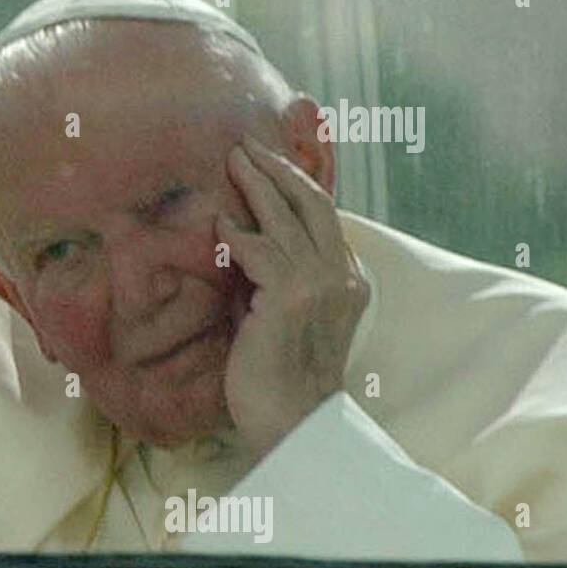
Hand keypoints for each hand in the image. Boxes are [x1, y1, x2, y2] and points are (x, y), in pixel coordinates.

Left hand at [214, 137, 370, 458]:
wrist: (293, 422)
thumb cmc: (279, 376)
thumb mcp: (280, 314)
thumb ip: (271, 278)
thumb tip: (239, 242)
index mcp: (347, 281)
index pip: (326, 218)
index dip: (301, 184)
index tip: (274, 161)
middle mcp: (341, 276)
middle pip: (314, 202)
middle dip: (281, 168)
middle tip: (248, 145)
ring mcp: (319, 284)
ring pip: (288, 216)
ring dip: (257, 184)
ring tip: (233, 160)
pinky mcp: (290, 297)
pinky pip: (259, 249)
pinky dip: (236, 232)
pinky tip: (218, 222)